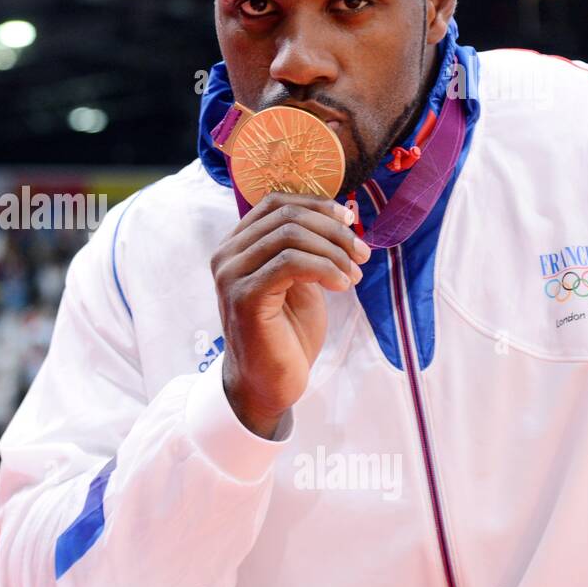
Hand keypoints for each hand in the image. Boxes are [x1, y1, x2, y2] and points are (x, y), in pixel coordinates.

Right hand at [209, 192, 370, 437]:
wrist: (269, 384)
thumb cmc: (286, 334)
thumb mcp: (299, 280)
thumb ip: (306, 248)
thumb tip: (339, 215)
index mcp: (237, 246)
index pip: (275, 202)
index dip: (317, 204)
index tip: (350, 221)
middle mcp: (227, 255)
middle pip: (286, 215)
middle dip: (333, 230)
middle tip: (361, 254)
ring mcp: (231, 275)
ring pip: (290, 235)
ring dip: (333, 251)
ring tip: (353, 275)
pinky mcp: (244, 297)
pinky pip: (290, 262)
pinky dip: (324, 268)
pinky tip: (341, 286)